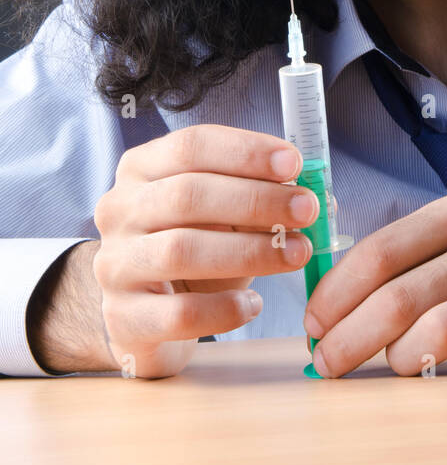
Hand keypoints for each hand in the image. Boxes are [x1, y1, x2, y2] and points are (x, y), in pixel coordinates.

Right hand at [93, 123, 318, 378]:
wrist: (141, 314)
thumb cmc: (193, 247)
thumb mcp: (219, 212)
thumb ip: (256, 194)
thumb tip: (314, 192)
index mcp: (141, 168)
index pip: (191, 146)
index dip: (246, 151)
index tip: (294, 163)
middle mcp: (119, 210)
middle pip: (188, 195)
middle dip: (256, 200)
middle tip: (307, 210)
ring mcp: (114, 265)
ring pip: (181, 251)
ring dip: (250, 251)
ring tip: (296, 254)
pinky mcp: (123, 319)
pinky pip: (179, 314)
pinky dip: (224, 308)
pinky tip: (254, 304)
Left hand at [302, 192, 446, 376]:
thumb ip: (413, 253)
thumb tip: (334, 299)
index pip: (380, 251)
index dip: (336, 293)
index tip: (312, 324)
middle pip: (399, 299)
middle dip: (349, 339)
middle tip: (327, 363)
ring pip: (437, 333)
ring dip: (398, 359)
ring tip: (391, 365)